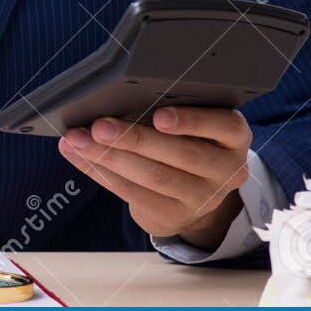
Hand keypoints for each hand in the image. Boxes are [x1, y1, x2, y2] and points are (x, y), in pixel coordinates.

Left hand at [57, 106, 251, 249]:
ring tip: (77, 140)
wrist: (192, 194)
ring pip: (153, 175)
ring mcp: (203, 197)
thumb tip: (113, 95)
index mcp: (233, 137)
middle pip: (180, 153)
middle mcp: (226, 169)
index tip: (159, 116)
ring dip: (108, 156)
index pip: (224, 126)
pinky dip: (99, 171)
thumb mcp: (190, 126)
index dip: (192, 121)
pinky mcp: (174, 215)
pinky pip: (133, 192)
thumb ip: (167, 112)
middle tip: (99, 126)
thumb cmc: (184, 142)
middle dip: (133, 138)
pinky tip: (77, 155)